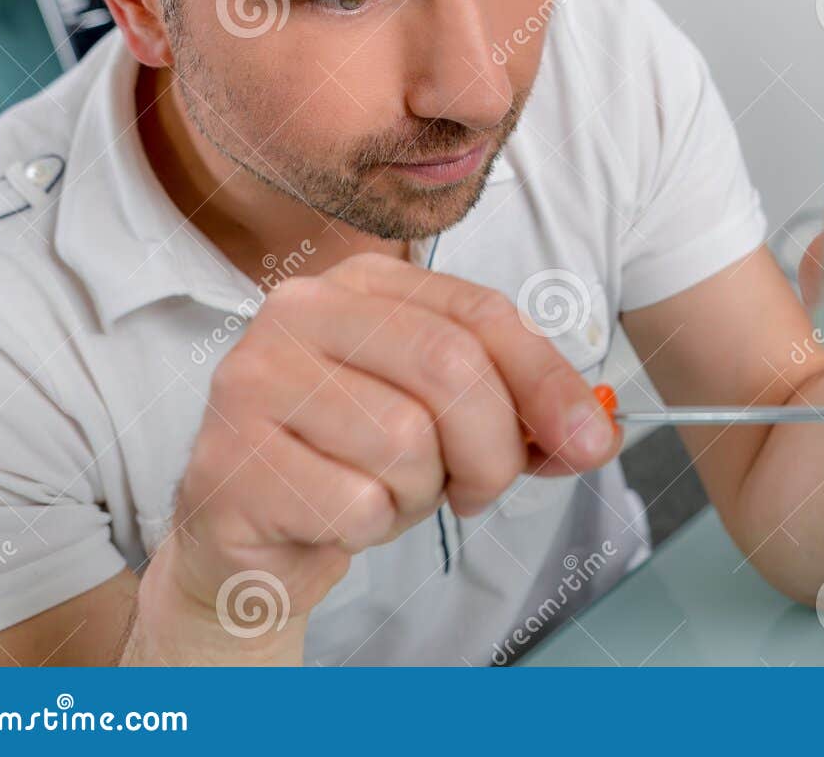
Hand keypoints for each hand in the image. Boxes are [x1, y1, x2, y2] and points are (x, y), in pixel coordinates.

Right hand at [136, 252, 617, 661]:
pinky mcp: (227, 460)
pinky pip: (354, 506)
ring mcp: (253, 380)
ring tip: (383, 493)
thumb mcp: (448, 421)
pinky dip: (369, 529)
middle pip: (450, 367)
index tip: (592, 441)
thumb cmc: (357, 463)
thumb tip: (595, 433)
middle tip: (480, 490)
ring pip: (404, 443)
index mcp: (363, 282)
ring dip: (418, 495)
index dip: (548, 380)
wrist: (253, 540)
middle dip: (493, 449)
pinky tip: (338, 518)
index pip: (482, 313)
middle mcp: (299, 311)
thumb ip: (522, 413)